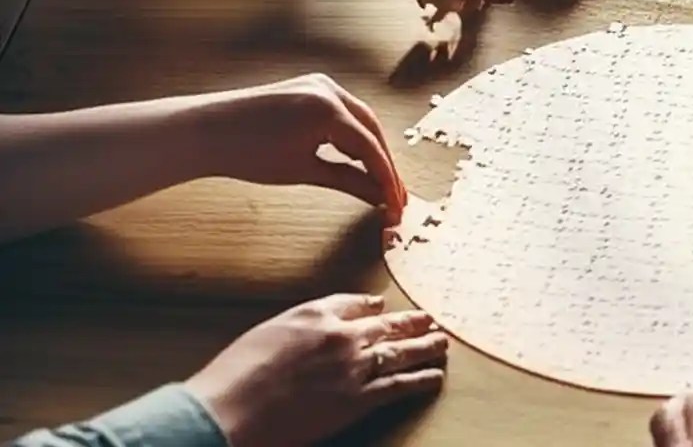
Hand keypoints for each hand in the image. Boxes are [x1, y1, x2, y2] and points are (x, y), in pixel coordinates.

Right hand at [186, 294, 446, 446]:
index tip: (384, 308)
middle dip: (412, 322)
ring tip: (442, 342)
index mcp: (315, 314)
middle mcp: (341, 336)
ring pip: (401, 351)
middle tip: (431, 319)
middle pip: (387, 324)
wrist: (231, 409)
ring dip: (425, 346)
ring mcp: (353, 367)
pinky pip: (399, 385)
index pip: (354, 304)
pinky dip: (421, 379)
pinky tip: (434, 376)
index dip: (373, 307)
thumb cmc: (236, 374)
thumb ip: (300, 324)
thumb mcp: (267, 333)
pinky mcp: (359, 399)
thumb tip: (322, 323)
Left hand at [196, 74, 407, 223]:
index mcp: (329, 109)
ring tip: (377, 181)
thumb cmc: (246, 151)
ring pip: (360, 120)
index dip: (387, 179)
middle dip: (383, 164)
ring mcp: (319, 85)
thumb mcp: (303, 171)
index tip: (397, 204)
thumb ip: (348, 181)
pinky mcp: (309, 89)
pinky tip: (354, 158)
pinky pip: (342, 113)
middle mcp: (329, 90)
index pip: (371, 148)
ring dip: (370, 150)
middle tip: (393, 195)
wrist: (205, 131)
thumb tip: (377, 196)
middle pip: (372, 130)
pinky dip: (351, 136)